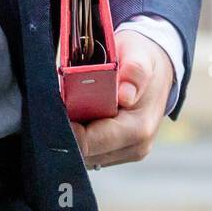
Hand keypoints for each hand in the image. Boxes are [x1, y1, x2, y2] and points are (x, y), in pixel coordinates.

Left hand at [69, 28, 174, 168]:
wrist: (157, 70)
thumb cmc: (142, 59)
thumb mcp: (139, 54)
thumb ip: (134, 72)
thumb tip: (126, 95)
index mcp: (139, 128)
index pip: (92, 142)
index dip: (68, 129)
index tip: (54, 109)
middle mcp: (136, 147)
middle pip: (85, 152)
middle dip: (67, 131)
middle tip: (55, 106)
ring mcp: (128, 152)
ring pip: (87, 156)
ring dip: (73, 135)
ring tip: (67, 107)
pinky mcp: (120, 152)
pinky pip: (92, 152)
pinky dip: (81, 137)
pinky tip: (78, 116)